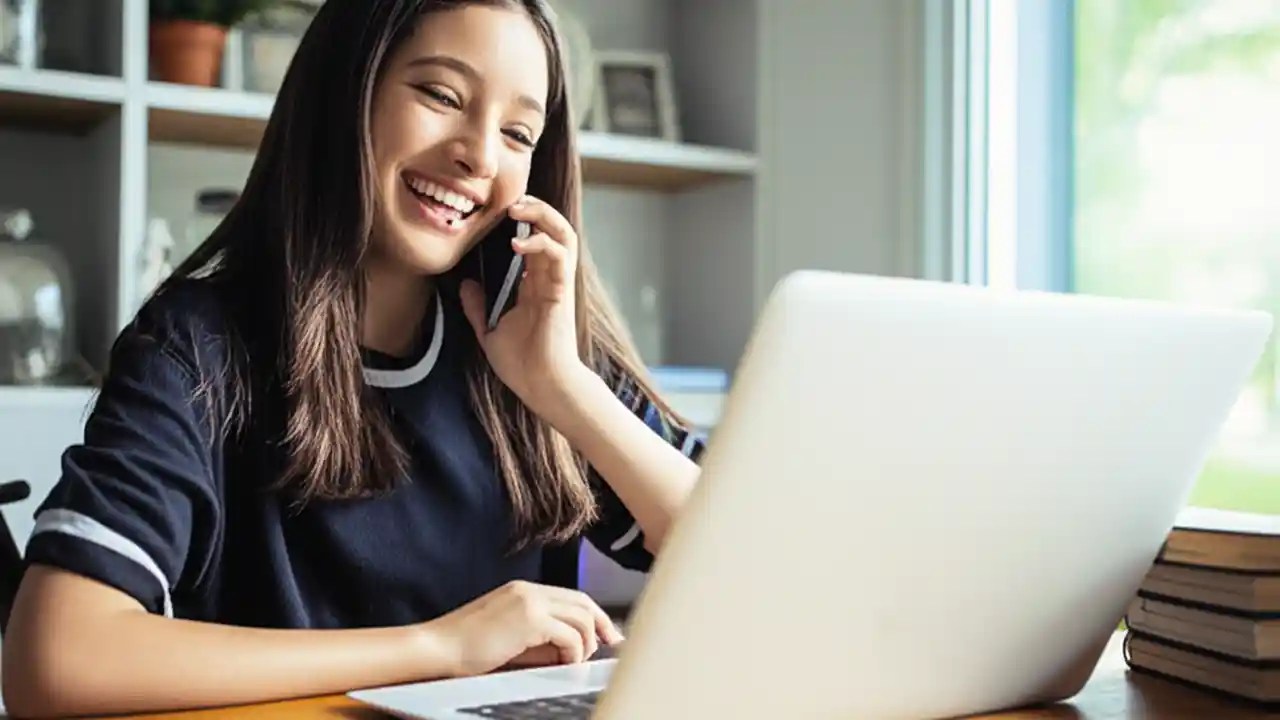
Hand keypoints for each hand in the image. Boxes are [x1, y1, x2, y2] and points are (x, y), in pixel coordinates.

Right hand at [423, 580, 624, 677]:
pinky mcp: (529, 619)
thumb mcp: (510, 639)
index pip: (571, 597)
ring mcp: (529, 601)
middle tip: (613, 644)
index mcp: (524, 591)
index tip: (606, 634)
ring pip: (581, 617)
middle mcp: (529, 590)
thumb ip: (541, 638)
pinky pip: (570, 635)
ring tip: (573, 661)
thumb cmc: (467, 648)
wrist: (438, 648)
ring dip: (584, 643)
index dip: (594, 615)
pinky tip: (564, 663)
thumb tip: (572, 648)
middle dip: (602, 624)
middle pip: (583, 601)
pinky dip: (573, 652)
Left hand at [459, 195, 587, 417]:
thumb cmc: (522, 364)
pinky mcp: (561, 293)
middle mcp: (549, 280)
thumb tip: (467, 284)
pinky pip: (559, 258)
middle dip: (536, 210)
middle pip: (554, 231)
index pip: (536, 242)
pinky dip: (541, 244)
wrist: (542, 386)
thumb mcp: (489, 331)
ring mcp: (558, 285)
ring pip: (563, 235)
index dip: (524, 222)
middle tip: (513, 201)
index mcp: (535, 286)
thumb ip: (478, 307)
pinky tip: (518, 245)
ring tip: (519, 209)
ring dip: (543, 217)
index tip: (502, 211)